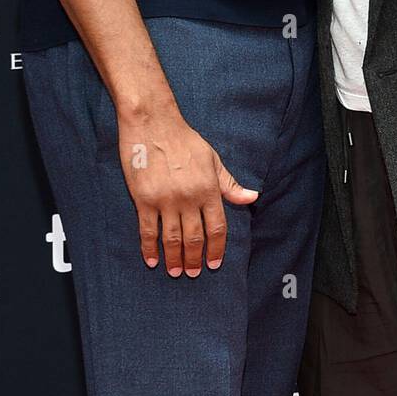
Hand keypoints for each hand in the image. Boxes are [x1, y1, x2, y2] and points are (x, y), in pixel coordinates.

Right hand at [117, 109, 257, 277]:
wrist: (153, 123)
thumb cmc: (184, 139)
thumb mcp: (212, 159)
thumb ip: (229, 183)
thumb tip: (252, 197)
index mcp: (208, 188)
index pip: (217, 227)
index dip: (217, 249)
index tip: (214, 263)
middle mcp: (189, 198)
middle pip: (194, 238)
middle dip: (194, 259)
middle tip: (192, 272)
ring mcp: (166, 200)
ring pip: (172, 239)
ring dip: (174, 259)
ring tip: (175, 271)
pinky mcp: (144, 199)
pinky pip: (148, 230)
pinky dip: (149, 248)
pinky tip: (152, 260)